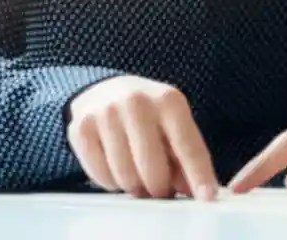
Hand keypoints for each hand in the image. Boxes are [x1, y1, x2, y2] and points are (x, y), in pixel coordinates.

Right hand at [66, 75, 216, 199]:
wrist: (103, 89)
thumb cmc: (147, 112)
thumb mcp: (173, 123)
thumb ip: (185, 156)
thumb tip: (196, 191)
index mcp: (168, 100)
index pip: (188, 146)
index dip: (198, 175)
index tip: (206, 196)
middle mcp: (136, 102)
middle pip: (153, 170)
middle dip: (160, 188)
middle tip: (160, 188)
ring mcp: (106, 114)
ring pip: (126, 177)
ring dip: (135, 186)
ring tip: (137, 174)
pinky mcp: (81, 128)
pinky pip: (101, 176)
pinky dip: (111, 181)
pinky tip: (116, 166)